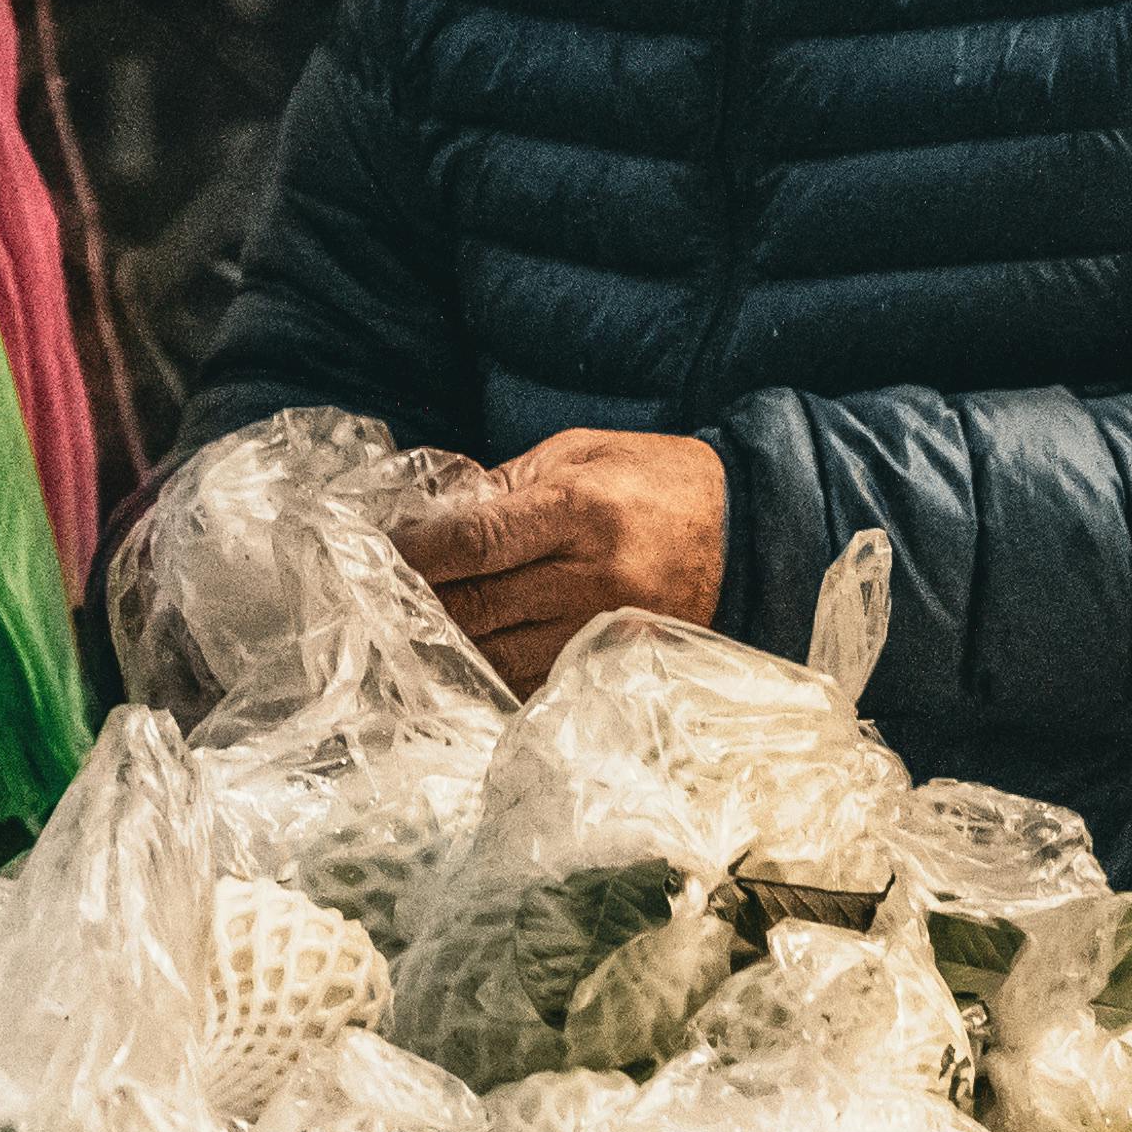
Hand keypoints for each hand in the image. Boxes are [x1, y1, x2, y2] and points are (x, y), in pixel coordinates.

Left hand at [392, 429, 726, 695]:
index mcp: (580, 508)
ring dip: (448, 646)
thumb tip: (441, 517)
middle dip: (420, 603)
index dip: (416, 553)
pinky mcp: (616, 661)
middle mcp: (590, 575)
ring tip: (412, 632)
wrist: (753, 532)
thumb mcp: (586, 452)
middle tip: (378, 599)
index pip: (475, 540)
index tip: (378, 554)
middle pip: (477, 604)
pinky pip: (536, 679)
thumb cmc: (662, 482)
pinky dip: (494, 672)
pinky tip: (469, 658)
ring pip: (498, 653)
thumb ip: (511, 483)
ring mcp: (605, 627)